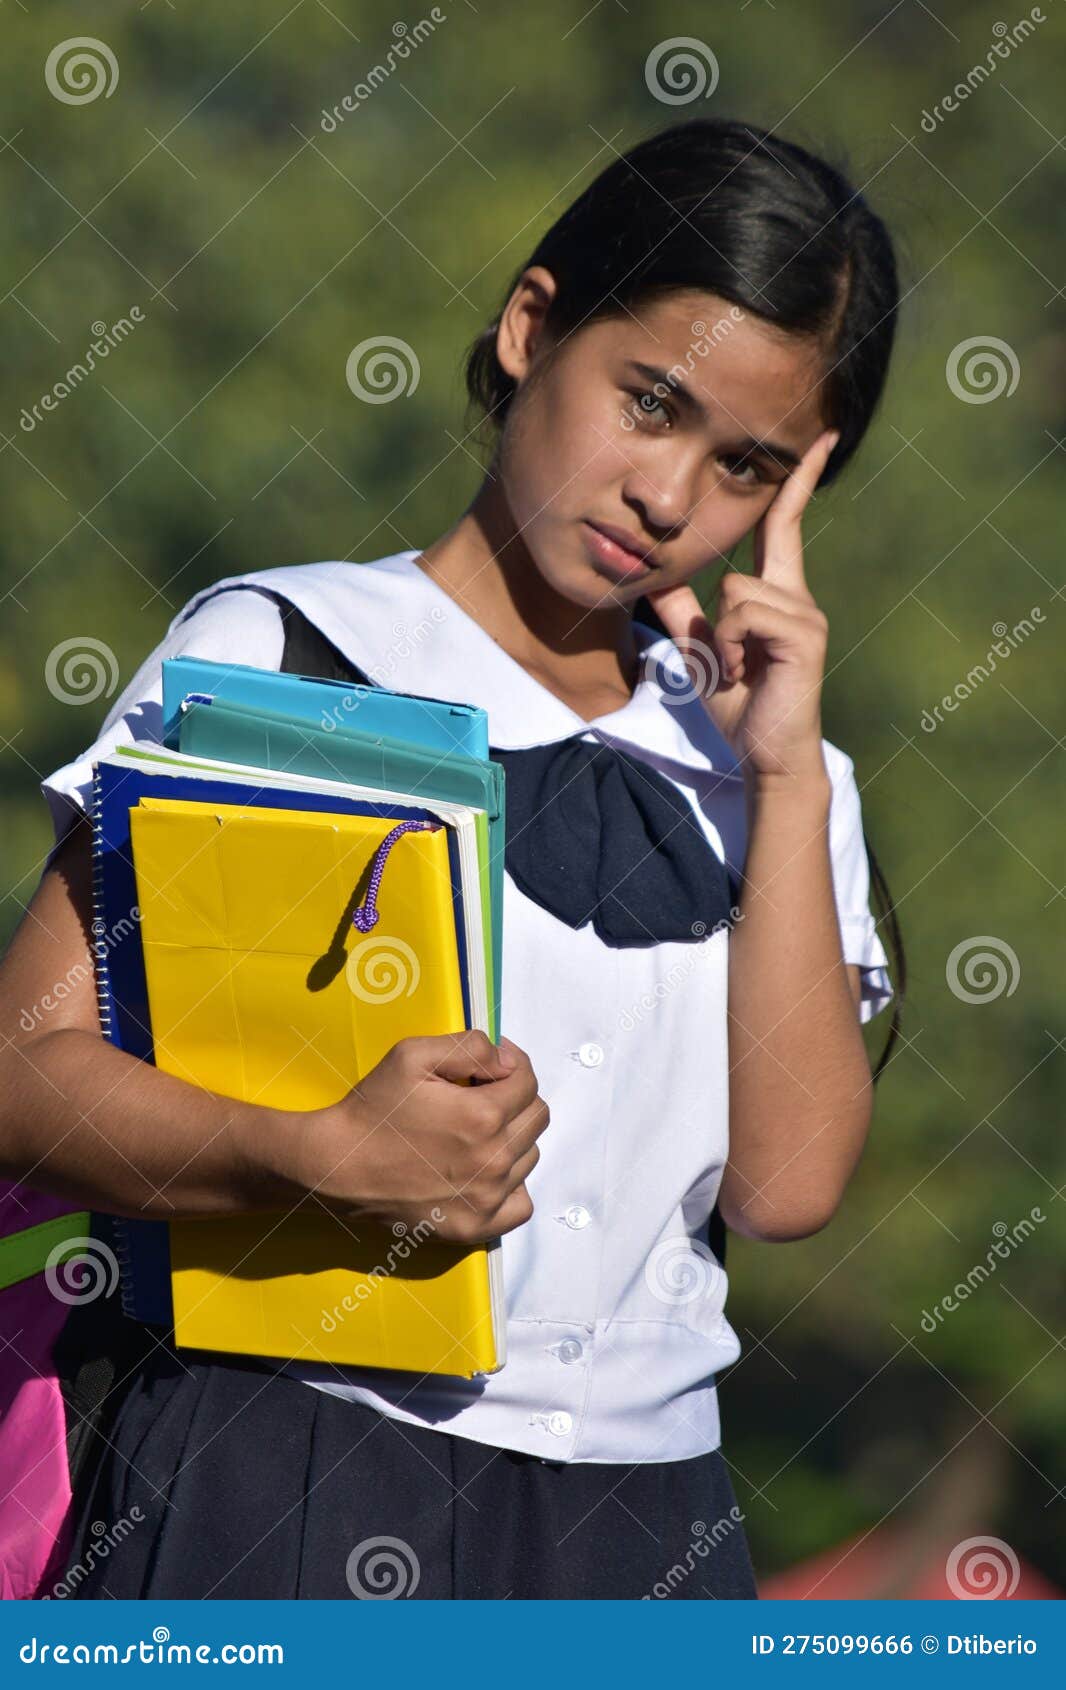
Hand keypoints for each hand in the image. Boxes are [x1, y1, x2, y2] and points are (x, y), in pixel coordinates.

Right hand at [292, 1030, 548, 1242]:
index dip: (511, 1065)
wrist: (338, 1166)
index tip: (489, 1066)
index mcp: (483, 1116)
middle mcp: (494, 1160)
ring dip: (512, 1137)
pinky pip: (521, 1202)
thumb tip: (507, 1060)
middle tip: (480, 1095)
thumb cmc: (374, 1109)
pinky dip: (511, 1184)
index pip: (528, 1082)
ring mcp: (488, 1199)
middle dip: (515, 1098)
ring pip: (529, 1156)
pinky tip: (484, 1171)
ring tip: (474, 1133)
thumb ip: (470, 1047)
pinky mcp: (475, 1227)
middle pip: (536, 1118)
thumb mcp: (412, 1054)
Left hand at [645, 428, 838, 783]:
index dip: (798, 481)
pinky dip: (725, 647)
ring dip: (716, 634)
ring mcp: (805, 615)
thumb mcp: (700, 652)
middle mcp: (798, 597)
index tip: (819, 439)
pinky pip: (740, 614)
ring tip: (731, 668)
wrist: (765, 756)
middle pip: (775, 530)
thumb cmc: (740, 707)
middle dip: (799, 479)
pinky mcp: (804, 635)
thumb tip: (654, 575)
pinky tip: (738, 673)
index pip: (785, 526)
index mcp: (777, 596)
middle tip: (819, 441)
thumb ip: (682, 612)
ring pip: (733, 588)